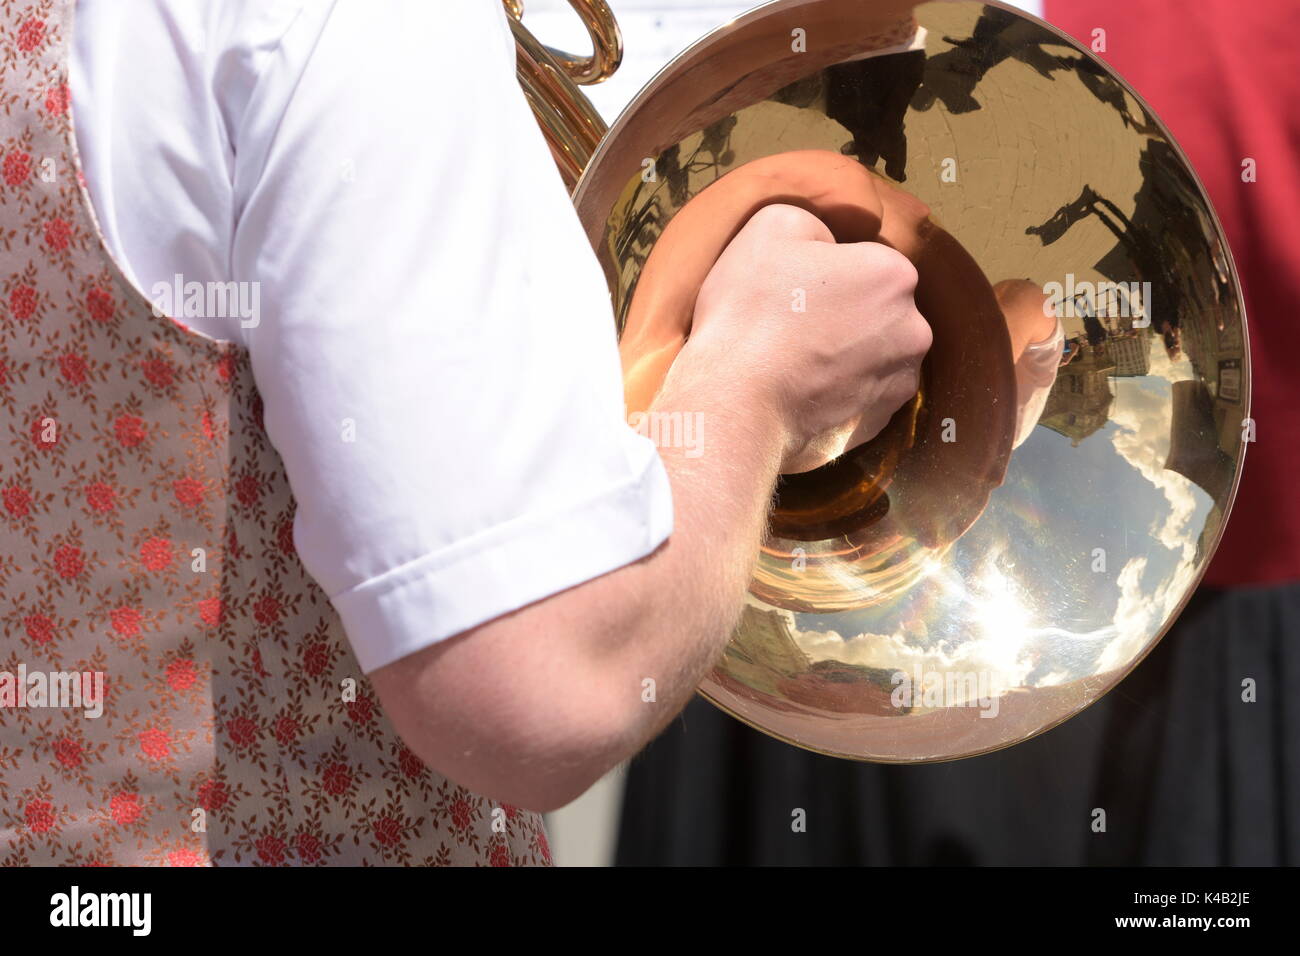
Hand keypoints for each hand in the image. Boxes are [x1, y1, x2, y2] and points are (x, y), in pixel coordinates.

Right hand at [683, 203, 931, 472]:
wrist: (737, 402)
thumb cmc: (752, 311)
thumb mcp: (771, 227)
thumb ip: (815, 224)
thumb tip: (826, 246)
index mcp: (895, 273)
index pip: (863, 261)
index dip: (824, 273)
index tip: (791, 290)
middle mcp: (914, 328)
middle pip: (876, 309)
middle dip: (844, 314)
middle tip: (791, 327)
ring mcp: (900, 381)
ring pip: (872, 354)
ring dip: (844, 354)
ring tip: (794, 363)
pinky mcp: (880, 423)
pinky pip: (861, 396)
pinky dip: (838, 392)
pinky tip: (802, 391)